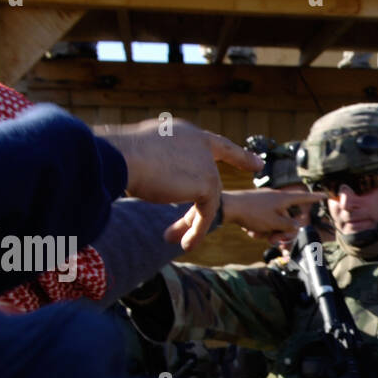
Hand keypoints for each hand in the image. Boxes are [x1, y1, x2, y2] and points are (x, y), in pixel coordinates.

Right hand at [96, 120, 261, 250]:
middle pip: (209, 181)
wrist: (121, 157)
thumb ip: (162, 163)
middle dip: (202, 206)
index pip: (219, 145)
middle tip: (183, 229)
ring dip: (193, 222)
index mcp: (186, 133)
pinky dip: (197, 230)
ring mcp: (206, 163)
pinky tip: (187, 244)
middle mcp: (200, 144)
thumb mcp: (145, 153)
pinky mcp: (207, 182)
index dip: (239, 156)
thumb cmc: (119, 155)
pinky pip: (207, 212)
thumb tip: (158, 176)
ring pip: (208, 199)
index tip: (257, 164)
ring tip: (177, 239)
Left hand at [222, 188, 325, 242]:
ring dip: (269, 232)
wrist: (228, 207)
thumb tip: (297, 225)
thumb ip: (290, 226)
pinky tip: (249, 230)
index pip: (304, 197)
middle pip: (288, 217)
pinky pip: (263, 220)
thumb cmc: (252, 213)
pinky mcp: (255, 207)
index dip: (315, 198)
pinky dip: (259, 227)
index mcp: (283, 198)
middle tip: (275, 240)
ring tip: (258, 234)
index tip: (325, 195)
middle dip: (282, 231)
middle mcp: (275, 198)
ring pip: (274, 221)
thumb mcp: (275, 223)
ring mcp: (265, 202)